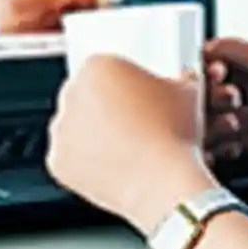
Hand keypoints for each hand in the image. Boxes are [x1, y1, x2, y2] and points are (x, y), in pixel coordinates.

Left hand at [46, 55, 217, 234]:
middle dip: (105, 107)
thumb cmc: (173, 135)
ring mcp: (61, 130)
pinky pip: (70, 158)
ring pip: (76, 127)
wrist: (164, 181)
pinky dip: (87, 163)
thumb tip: (184, 80)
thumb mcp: (188, 92)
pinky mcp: (58, 162)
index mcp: (98, 67)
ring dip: (94, 134)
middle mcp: (72, 94)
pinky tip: (114, 165)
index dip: (124, 83)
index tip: (137, 95)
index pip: (105, 68)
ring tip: (126, 147)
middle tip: (133, 121)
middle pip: (86, 95)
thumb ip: (181, 78)